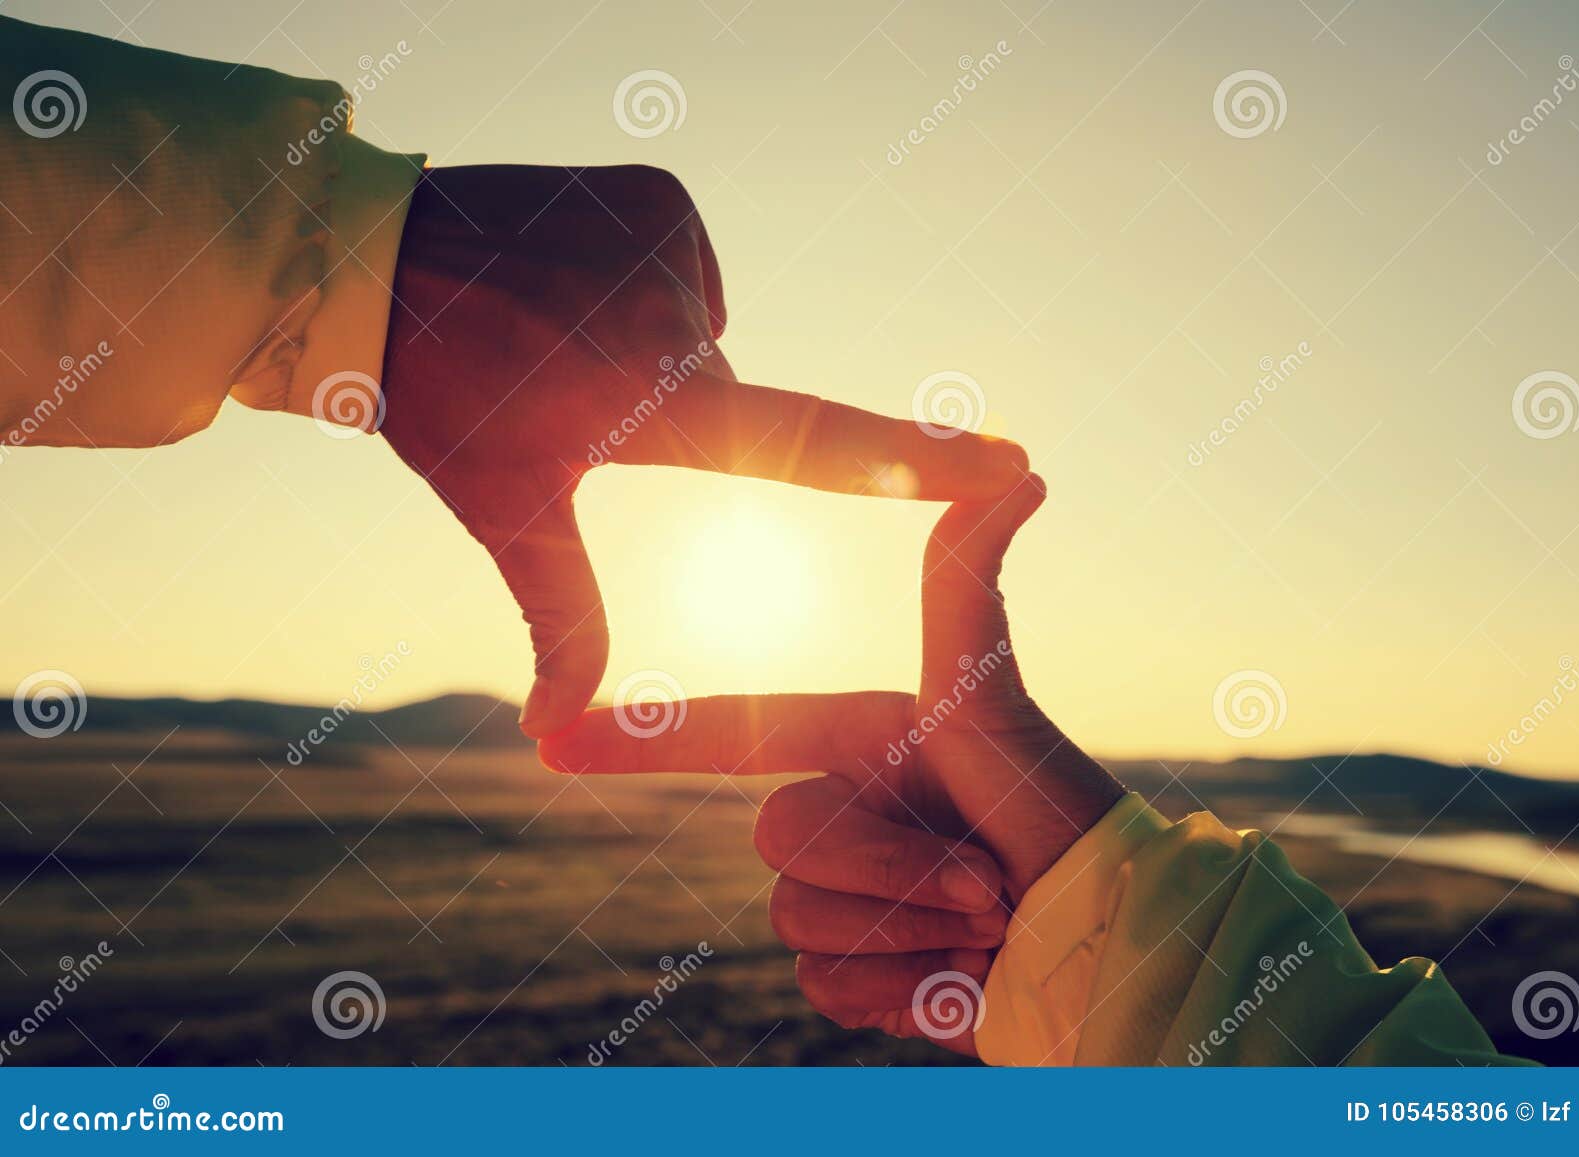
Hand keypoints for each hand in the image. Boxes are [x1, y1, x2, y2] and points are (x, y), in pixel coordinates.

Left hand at [378, 164, 1028, 736]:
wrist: (377, 264)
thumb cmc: (441, 405)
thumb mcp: (503, 515)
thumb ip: (560, 618)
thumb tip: (553, 732)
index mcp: (652, 407)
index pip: (816, 449)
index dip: (921, 465)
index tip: (1013, 464)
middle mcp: (679, 321)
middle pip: (727, 397)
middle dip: (670, 411)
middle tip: (572, 391)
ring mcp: (674, 245)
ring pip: (706, 331)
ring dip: (655, 343)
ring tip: (563, 329)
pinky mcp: (662, 196)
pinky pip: (688, 266)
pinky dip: (647, 280)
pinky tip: (576, 274)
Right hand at [541, 476, 1125, 1053]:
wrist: (1110, 950)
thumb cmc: (1059, 813)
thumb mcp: (994, 701)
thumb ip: (967, 585)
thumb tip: (1021, 466)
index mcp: (858, 741)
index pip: (728, 733)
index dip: (639, 736)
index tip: (551, 739)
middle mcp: (846, 814)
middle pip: (776, 839)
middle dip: (892, 868)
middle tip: (987, 882)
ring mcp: (847, 901)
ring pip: (794, 923)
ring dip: (908, 930)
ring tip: (989, 924)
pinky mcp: (860, 976)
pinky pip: (821, 989)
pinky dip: (902, 992)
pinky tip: (965, 981)